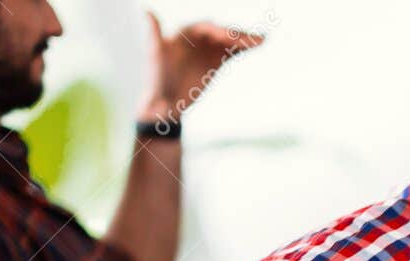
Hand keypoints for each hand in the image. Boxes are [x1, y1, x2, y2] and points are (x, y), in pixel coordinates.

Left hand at [140, 13, 263, 121]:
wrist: (166, 101)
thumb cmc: (157, 78)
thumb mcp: (154, 55)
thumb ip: (154, 34)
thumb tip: (147, 11)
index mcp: (184, 32)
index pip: (206, 27)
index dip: (220, 31)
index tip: (233, 37)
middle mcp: (198, 37)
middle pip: (221, 33)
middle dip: (238, 35)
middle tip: (256, 39)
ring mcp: (208, 49)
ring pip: (229, 42)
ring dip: (245, 41)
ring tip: (263, 41)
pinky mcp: (215, 61)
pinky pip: (231, 52)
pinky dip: (243, 50)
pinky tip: (256, 47)